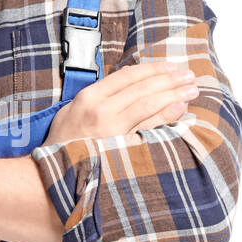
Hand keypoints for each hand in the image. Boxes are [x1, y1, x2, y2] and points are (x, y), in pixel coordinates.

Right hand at [44, 60, 199, 145]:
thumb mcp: (71, 112)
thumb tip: (125, 81)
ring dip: (173, 94)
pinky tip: (180, 108)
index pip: (127, 76)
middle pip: (142, 87)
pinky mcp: (119, 147)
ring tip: (191, 89)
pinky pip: (147, 128)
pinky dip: (165, 116)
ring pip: (148, 104)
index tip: (170, 66)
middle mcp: (100, 109)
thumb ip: (98, 97)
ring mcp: (110, 129)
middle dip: (169, 79)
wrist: (50, 175)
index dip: (152, 68)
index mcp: (89, 97)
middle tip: (189, 75)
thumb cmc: (62, 144)